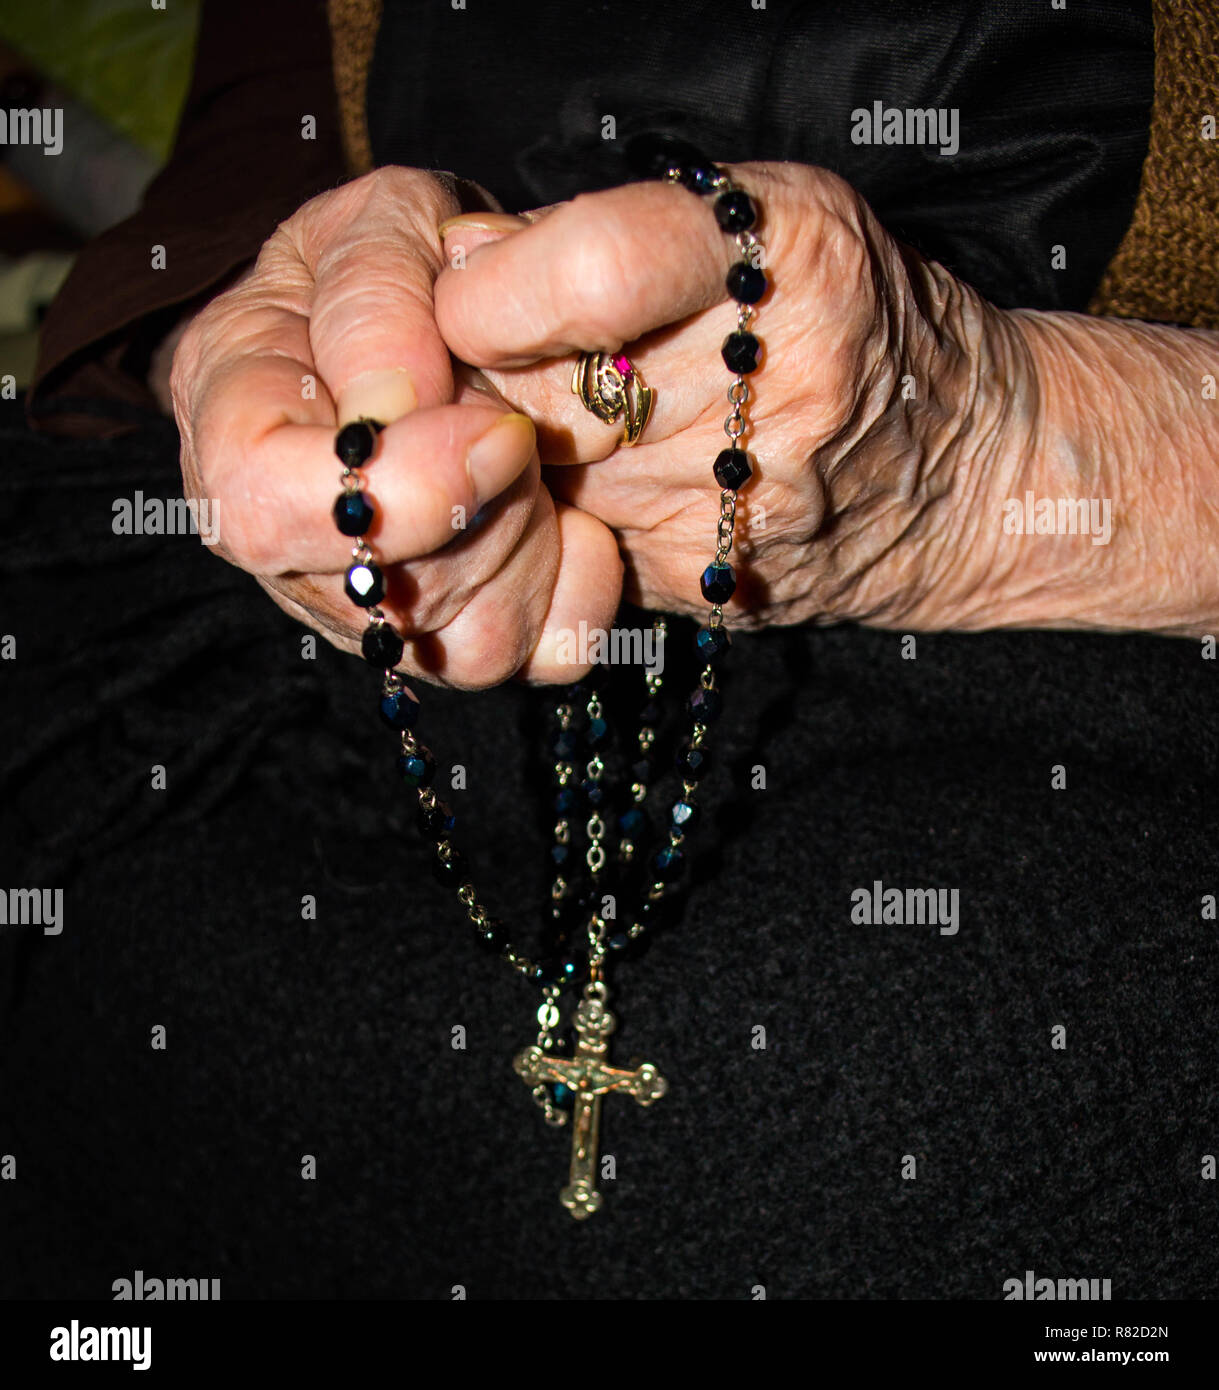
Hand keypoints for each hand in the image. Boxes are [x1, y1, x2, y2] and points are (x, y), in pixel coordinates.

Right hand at [168, 166, 622, 686]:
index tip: (493, 428)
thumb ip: (376, 293)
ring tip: (527, 461)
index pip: (262, 507)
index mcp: (236, 421)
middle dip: (482, 509)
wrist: (460, 319)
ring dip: (528, 541)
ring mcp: (371, 607)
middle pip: (380, 594)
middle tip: (513, 427)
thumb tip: (390, 403)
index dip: (392, 484)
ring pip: (464, 641)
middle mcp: (289, 541)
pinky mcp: (461, 642)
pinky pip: (536, 655)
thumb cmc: (411, 264)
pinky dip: (576, 587)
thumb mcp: (386, 223)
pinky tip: (571, 521)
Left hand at [433, 161, 1046, 631]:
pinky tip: (620, 477)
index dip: (499, 293)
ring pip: (546, 479)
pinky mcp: (706, 582)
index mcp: (787, 262)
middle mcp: (768, 394)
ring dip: (529, 448)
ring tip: (590, 414)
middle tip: (516, 357)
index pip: (593, 275)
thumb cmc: (847, 316)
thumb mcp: (764, 215)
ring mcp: (738, 507)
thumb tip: (464, 261)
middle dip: (494, 378)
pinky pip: (577, 541)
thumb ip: (611, 225)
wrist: (955, 469)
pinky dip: (568, 506)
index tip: (476, 295)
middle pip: (542, 393)